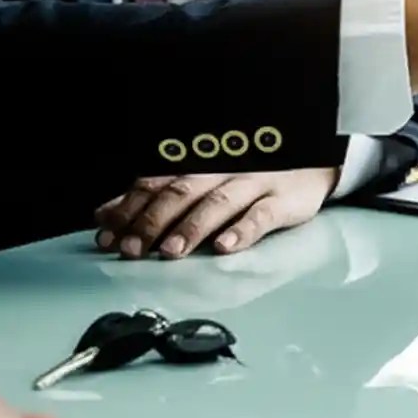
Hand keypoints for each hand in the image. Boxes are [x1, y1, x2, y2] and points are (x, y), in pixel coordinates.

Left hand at [94, 168, 338, 258]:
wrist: (311, 165)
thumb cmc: (248, 178)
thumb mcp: (200, 182)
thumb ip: (153, 197)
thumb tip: (105, 213)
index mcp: (198, 167)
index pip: (156, 183)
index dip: (130, 208)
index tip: (108, 235)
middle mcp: (222, 172)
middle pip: (183, 192)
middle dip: (154, 221)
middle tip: (133, 249)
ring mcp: (254, 184)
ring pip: (218, 202)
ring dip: (192, 227)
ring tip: (172, 251)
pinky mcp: (283, 201)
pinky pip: (261, 215)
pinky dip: (242, 230)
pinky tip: (225, 246)